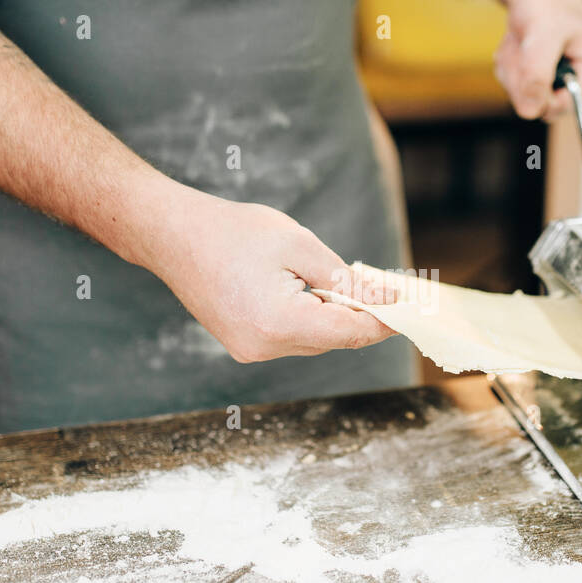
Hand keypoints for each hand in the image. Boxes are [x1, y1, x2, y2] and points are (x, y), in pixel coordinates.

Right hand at [151, 185, 396, 362]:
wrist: (171, 235)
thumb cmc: (232, 231)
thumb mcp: (299, 245)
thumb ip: (345, 279)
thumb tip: (384, 301)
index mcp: (279, 323)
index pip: (350, 332)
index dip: (385, 320)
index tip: (409, 306)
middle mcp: (264, 347)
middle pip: (333, 339)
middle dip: (360, 315)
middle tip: (383, 288)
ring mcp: (250, 351)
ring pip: (313, 339)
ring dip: (331, 315)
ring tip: (333, 281)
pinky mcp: (243, 345)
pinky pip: (290, 336)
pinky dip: (307, 317)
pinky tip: (304, 289)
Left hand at [494, 0, 581, 119]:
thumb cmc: (549, 1)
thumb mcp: (543, 32)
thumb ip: (538, 71)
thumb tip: (530, 111)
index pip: (565, 108)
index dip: (539, 94)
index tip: (528, 66)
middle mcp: (574, 84)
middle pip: (536, 105)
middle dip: (521, 74)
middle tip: (525, 42)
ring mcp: (553, 84)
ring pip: (520, 95)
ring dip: (512, 65)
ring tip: (523, 38)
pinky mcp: (535, 81)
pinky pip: (511, 84)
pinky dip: (508, 61)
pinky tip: (518, 42)